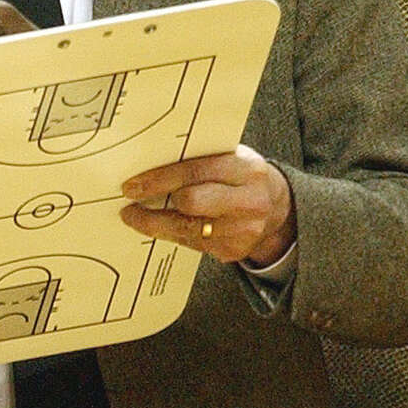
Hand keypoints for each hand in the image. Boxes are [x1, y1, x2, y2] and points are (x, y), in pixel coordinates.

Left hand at [119, 144, 295, 266]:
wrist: (276, 206)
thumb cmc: (240, 176)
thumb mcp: (229, 157)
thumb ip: (198, 159)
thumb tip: (147, 163)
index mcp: (245, 168)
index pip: (195, 170)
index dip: (159, 179)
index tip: (132, 184)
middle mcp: (248, 200)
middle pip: (191, 202)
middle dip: (155, 202)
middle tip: (131, 199)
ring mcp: (244, 229)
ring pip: (187, 229)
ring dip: (155, 224)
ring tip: (135, 216)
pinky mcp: (235, 250)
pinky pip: (193, 244)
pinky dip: (173, 235)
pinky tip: (159, 226)